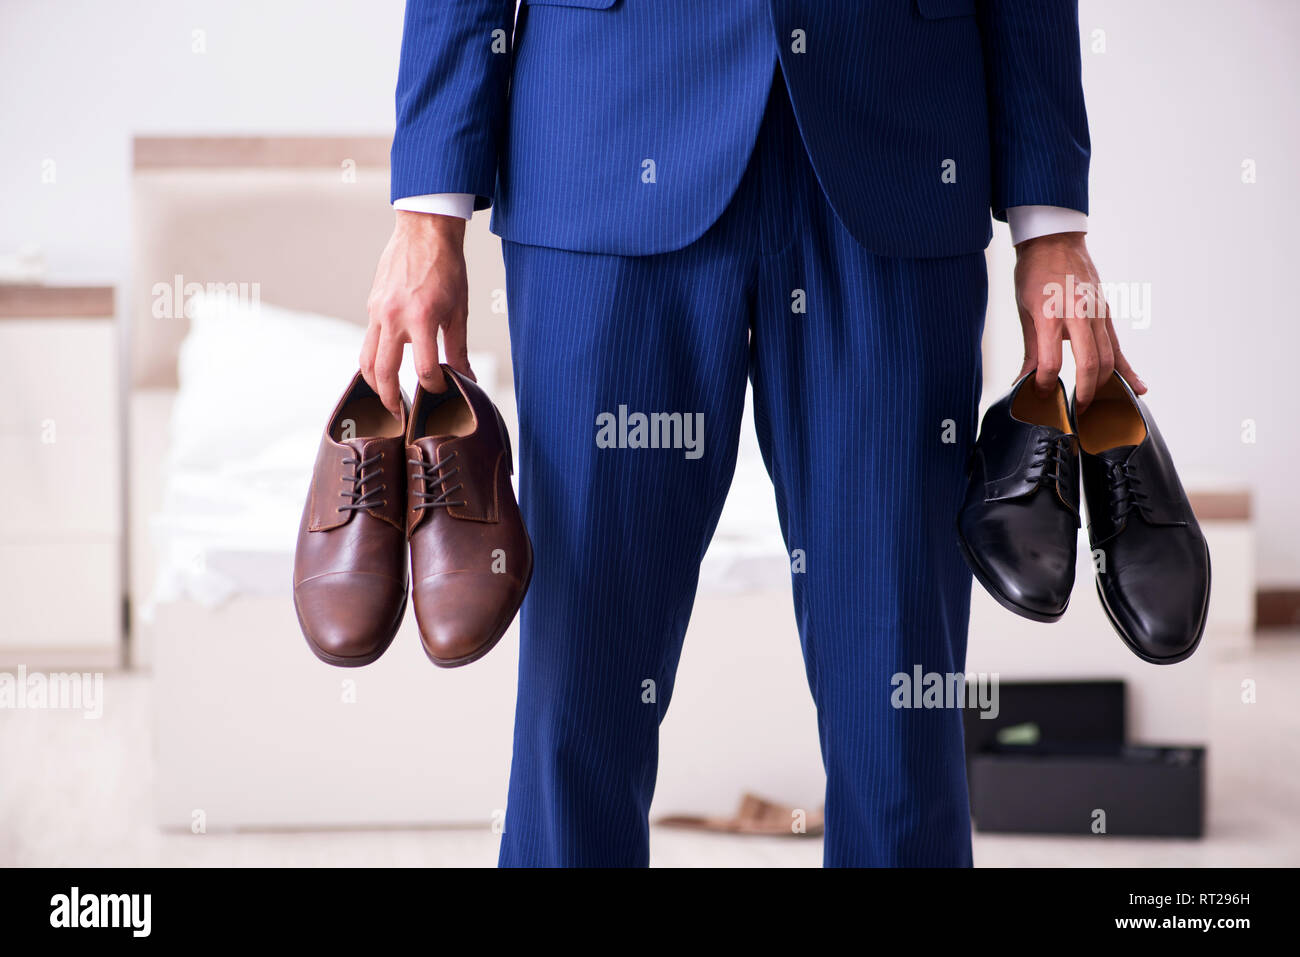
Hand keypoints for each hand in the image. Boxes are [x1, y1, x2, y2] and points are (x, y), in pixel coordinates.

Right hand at [362, 210, 474, 412]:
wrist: (424, 231)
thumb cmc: (446, 268)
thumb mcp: (459, 310)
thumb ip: (458, 348)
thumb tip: (467, 377)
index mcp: (421, 318)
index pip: (425, 369)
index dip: (434, 386)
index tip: (442, 389)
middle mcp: (393, 317)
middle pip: (383, 373)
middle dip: (390, 399)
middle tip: (399, 417)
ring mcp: (377, 312)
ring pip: (366, 359)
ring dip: (374, 384)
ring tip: (386, 399)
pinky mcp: (372, 306)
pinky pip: (368, 340)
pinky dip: (374, 359)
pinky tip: (385, 368)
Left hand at [1013, 231, 1144, 409]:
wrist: (1054, 241)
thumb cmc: (1034, 274)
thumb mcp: (1025, 311)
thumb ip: (1029, 349)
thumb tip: (1023, 382)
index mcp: (1051, 313)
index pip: (1051, 361)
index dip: (1046, 384)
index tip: (1041, 395)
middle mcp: (1078, 314)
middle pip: (1090, 363)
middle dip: (1084, 392)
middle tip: (1076, 411)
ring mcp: (1097, 313)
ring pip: (1108, 358)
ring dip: (1103, 386)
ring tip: (1093, 404)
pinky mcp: (1106, 314)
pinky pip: (1117, 346)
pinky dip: (1127, 370)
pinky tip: (1137, 388)